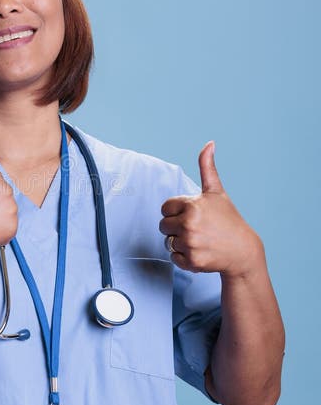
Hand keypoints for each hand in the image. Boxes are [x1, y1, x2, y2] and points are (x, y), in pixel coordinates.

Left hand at [159, 142, 262, 277]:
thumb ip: (207, 168)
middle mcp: (189, 224)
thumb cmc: (228, 219)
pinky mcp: (191, 261)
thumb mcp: (216, 192)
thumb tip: (209, 143)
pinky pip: (173, 258)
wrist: (242, 251)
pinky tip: (200, 252)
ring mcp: (190, 243)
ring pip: (168, 242)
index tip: (194, 215)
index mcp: (191, 205)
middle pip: (163, 226)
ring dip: (180, 243)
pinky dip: (184, 258)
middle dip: (176, 227)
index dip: (177, 211)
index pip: (165, 208)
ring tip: (200, 240)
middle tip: (197, 229)